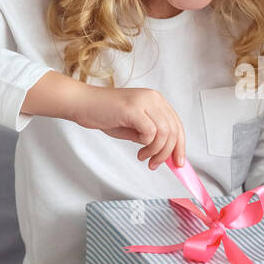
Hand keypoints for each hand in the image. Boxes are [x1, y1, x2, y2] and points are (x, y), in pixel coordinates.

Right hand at [66, 85, 185, 169]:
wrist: (83, 104)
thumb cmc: (105, 114)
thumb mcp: (134, 128)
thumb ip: (150, 137)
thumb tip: (165, 153)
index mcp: (156, 101)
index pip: (176, 124)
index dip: (180, 145)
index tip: (177, 162)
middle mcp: (153, 98)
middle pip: (174, 129)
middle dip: (169, 153)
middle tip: (157, 164)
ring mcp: (144, 102)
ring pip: (165, 133)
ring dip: (157, 151)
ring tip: (144, 158)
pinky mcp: (133, 109)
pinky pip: (151, 132)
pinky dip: (147, 144)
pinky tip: (138, 149)